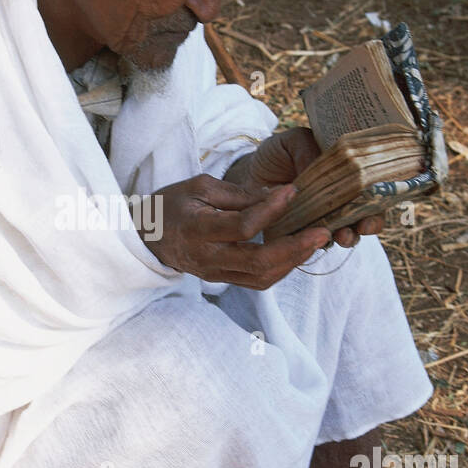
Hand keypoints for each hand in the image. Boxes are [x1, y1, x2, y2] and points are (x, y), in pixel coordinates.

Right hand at [138, 173, 331, 290]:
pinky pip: (258, 281)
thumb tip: (277, 196)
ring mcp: (215, 273)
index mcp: (198, 229)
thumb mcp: (200, 187)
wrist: (146, 237)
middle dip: (295, 248)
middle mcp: (208, 257)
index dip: (271, 210)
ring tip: (314, 241)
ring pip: (263, 277)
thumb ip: (239, 194)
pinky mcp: (222, 280)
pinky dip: (282, 268)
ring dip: (294, 261)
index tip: (292, 191)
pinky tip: (296, 251)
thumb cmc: (172, 205)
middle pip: (259, 262)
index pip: (243, 226)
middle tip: (321, 231)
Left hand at [224, 128, 385, 248]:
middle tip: (362, 226)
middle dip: (368, 222)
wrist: (247, 175)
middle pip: (365, 213)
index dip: (378, 195)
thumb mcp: (293, 142)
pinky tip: (317, 242)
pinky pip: (316, 244)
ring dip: (348, 236)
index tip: (374, 202)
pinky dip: (319, 244)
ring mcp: (324, 219)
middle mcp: (341, 199)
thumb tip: (317, 169)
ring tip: (343, 237)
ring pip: (345, 231)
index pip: (372, 185)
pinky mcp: (304, 236)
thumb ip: (308, 152)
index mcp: (346, 172)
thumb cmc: (277, 154)